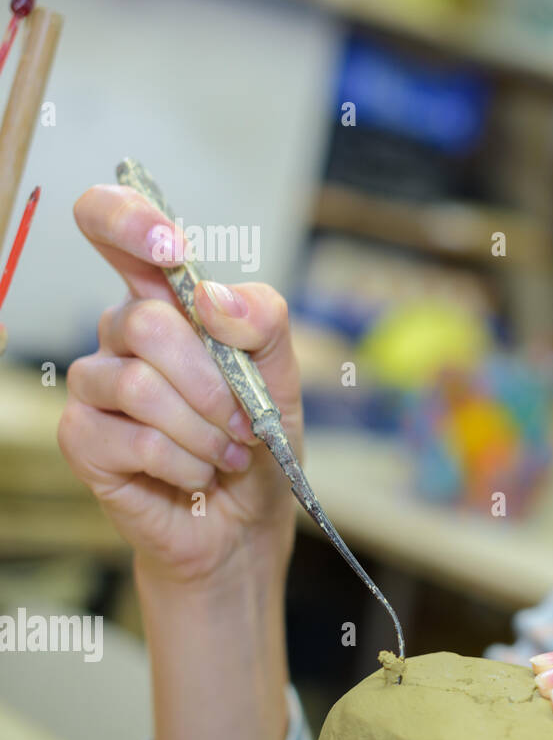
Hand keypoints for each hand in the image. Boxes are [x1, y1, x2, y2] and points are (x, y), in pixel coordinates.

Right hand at [58, 185, 303, 582]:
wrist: (246, 520)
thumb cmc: (258, 440)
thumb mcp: (284, 375)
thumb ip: (263, 322)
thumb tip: (211, 298)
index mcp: (167, 301)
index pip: (114, 225)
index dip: (128, 219)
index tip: (171, 249)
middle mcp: (122, 334)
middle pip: (146, 323)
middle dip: (213, 382)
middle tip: (245, 420)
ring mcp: (95, 386)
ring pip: (140, 386)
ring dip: (204, 430)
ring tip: (229, 453)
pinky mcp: (82, 439)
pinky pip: (132, 438)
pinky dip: (184, 463)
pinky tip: (198, 474)